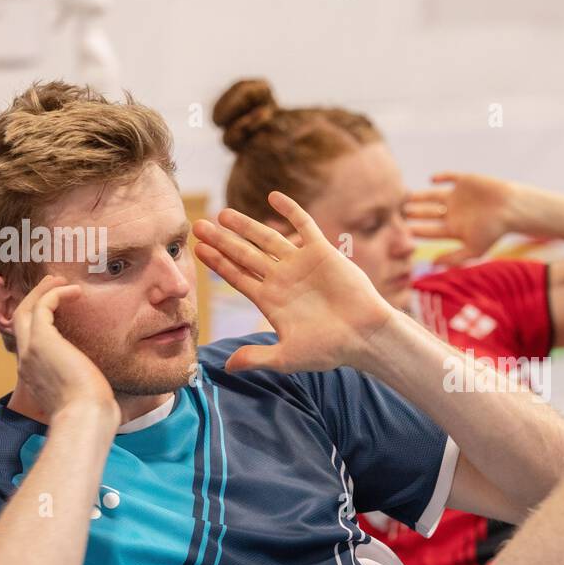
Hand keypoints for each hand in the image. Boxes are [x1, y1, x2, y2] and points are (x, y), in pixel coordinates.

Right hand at [11, 275, 117, 423]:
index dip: (38, 323)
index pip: (28, 342)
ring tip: (59, 280)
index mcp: (35, 375)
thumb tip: (103, 393)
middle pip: (20, 320)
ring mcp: (31, 350)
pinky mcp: (42, 341)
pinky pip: (42, 306)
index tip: (54, 311)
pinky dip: (55, 294)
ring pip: (26, 310)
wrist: (85, 418)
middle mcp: (27, 362)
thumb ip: (85, 388)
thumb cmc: (92, 414)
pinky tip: (75, 290)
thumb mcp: (84, 397)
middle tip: (51, 285)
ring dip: (41, 292)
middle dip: (33, 300)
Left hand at [192, 192, 395, 373]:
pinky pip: (304, 226)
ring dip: (246, 226)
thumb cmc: (330, 349)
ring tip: (224, 214)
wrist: (365, 335)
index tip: (198, 250)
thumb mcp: (288, 357)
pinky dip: (290, 211)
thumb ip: (257, 358)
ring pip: (268, 238)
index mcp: (271, 301)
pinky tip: (273, 196)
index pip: (237, 277)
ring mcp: (301, 264)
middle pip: (244, 255)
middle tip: (198, 226)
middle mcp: (282, 279)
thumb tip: (226, 368)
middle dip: (222, 241)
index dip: (217, 263)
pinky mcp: (322, 252)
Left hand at [404, 172, 515, 267]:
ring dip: (420, 196)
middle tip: (400, 213)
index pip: (431, 230)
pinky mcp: (465, 181)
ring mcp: (458, 196)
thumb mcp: (474, 249)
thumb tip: (433, 264)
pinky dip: (440, 177)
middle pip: (428, 213)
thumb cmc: (494, 231)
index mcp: (455, 228)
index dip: (417, 230)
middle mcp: (453, 212)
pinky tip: (431, 180)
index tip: (404, 231)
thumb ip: (454, 258)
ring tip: (407, 197)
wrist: (511, 209)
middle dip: (414, 213)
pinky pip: (449, 177)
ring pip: (433, 195)